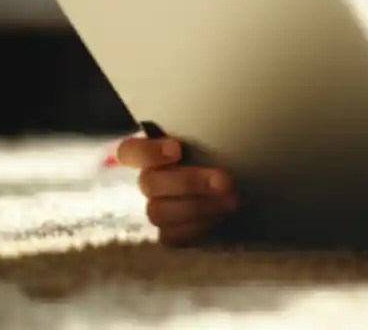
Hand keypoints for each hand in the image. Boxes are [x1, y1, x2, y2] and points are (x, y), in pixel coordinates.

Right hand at [115, 135, 238, 245]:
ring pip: (158, 212)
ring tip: (229, 201)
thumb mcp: (214, 146)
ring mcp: (156, 209)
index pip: (130, 151)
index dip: (147, 152)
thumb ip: (205, 140)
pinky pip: (170, 236)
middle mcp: (151, 181)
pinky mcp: (169, 233)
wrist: (237, 194)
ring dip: (197, 207)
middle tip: (223, 181)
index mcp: (155, 154)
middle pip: (150, 183)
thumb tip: (219, 130)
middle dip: (189, 182)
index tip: (176, 150)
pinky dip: (195, 227)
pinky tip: (217, 218)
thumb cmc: (222, 162)